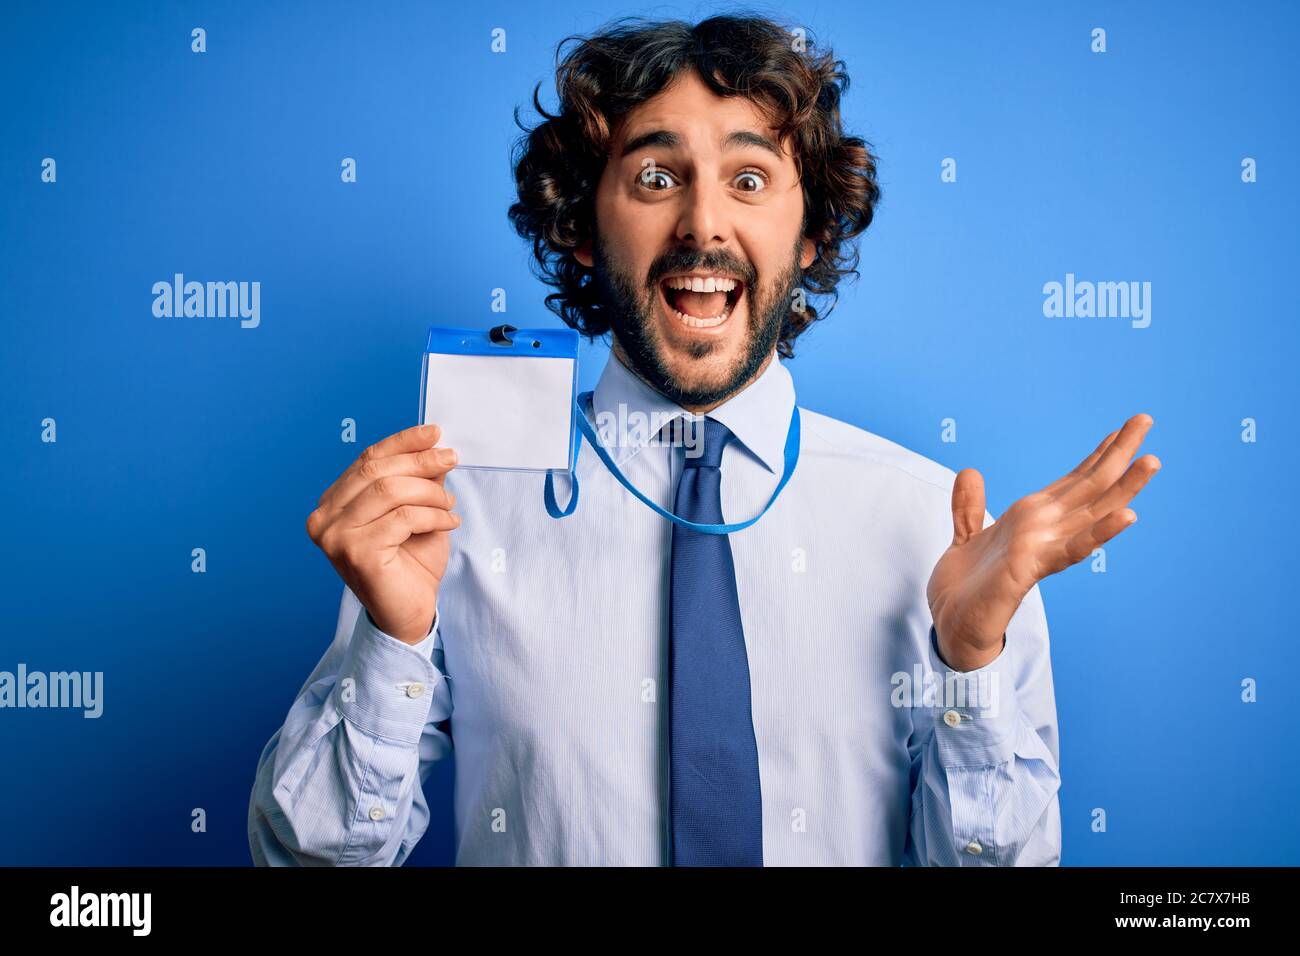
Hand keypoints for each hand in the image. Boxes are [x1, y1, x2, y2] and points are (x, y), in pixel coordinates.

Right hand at [306, 423, 460, 644]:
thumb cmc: (409, 563)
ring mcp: (335, 536)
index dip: (402, 442)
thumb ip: (418, 480)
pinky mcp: (355, 553)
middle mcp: (324, 518)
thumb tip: (434, 445)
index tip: (434, 432)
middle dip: (420, 461)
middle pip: (377, 471)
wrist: (408, 614)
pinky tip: (449, 522)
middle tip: (451, 458)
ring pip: (390, 491)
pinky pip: (403, 518)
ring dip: (430, 492)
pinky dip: (433, 515)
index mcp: (332, 504)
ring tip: (450, 503)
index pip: (367, 460)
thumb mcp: (417, 511)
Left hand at [926, 414, 1160, 670]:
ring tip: (1152, 460)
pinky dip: (1100, 532)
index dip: (1097, 455)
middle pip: (1091, 487)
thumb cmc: (968, 589)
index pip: (1073, 481)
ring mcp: (1043, 549)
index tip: (1122, 428)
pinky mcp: (1031, 570)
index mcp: (1032, 519)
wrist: (954, 627)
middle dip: (1119, 455)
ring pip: (1092, 513)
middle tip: (1146, 418)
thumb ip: (970, 507)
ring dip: (1124, 488)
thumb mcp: (965, 537)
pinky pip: (1071, 549)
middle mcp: (1046, 531)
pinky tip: (1128, 515)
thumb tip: (970, 471)